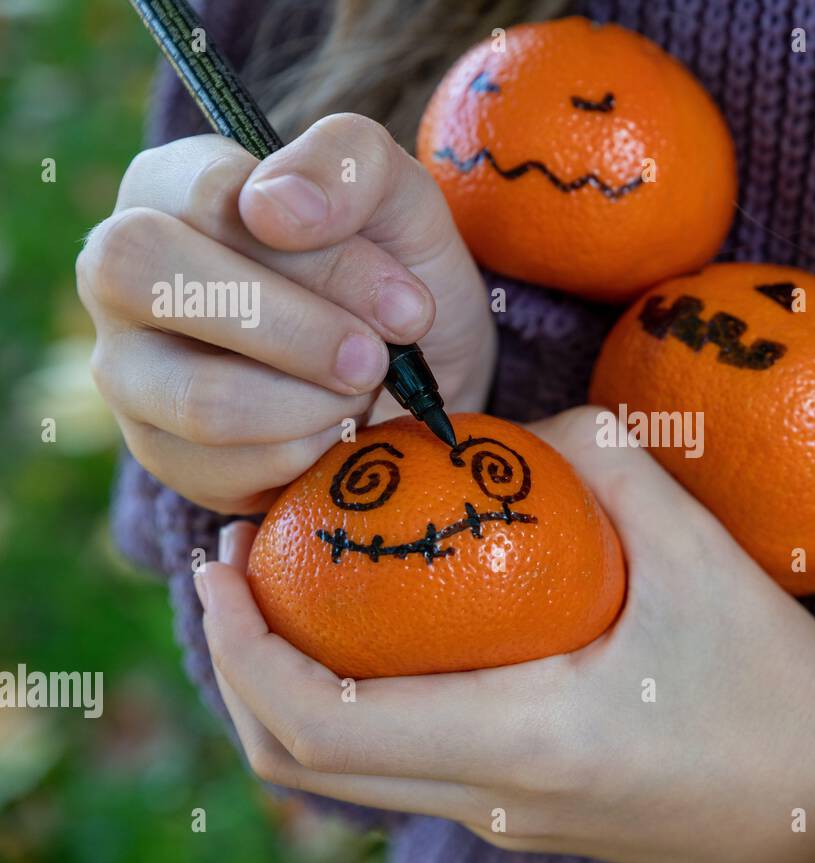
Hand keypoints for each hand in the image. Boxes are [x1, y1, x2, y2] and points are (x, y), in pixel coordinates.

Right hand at [77, 113, 494, 513]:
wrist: (418, 368)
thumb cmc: (392, 265)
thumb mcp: (398, 195)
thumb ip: (346, 164)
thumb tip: (275, 206)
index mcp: (171, 185)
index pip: (210, 199)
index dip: (319, 258)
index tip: (405, 303)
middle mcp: (121, 272)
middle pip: (146, 280)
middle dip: (295, 335)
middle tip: (378, 362)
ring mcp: (127, 368)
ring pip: (200, 399)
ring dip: (314, 404)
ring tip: (365, 391)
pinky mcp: (157, 451)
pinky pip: (225, 470)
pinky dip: (308, 454)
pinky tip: (335, 428)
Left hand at [196, 406, 814, 862]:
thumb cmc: (780, 692)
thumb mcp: (702, 556)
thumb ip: (605, 464)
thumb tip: (529, 430)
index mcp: (519, 745)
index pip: (320, 723)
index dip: (244, 645)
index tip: (224, 562)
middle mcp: (491, 800)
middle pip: (302, 766)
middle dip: (242, 666)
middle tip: (239, 564)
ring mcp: (505, 816)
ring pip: (349, 772)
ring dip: (297, 682)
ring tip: (305, 586)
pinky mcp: (530, 810)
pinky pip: (409, 763)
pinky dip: (365, 699)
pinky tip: (403, 623)